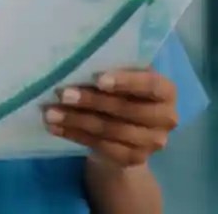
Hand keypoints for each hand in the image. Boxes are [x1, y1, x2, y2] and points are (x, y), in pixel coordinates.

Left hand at [43, 69, 178, 169]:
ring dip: (76, 120)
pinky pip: (100, 146)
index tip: (98, 79)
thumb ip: (115, 69)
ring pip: (109, 130)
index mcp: (167, 91)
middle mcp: (167, 118)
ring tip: (50, 113)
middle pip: (125, 109)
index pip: (151, 84)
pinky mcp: (133, 159)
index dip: (126, 82)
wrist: (127, 135)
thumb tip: (79, 59)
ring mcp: (152, 143)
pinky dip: (75, 135)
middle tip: (62, 94)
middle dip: (91, 101)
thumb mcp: (127, 78)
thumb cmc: (125, 94)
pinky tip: (56, 128)